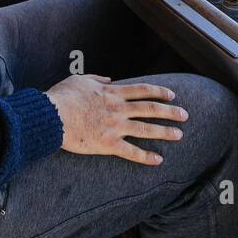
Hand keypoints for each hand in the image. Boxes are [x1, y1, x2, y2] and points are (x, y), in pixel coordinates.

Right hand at [46, 74, 188, 165]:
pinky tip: (158, 160)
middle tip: (185, 115)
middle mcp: (118, 109)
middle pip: (150, 108)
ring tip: (179, 135)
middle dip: (170, 112)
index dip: (159, 92)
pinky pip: (131, 152)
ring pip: (146, 129)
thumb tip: (110, 77)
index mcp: (112, 93)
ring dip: (164, 132)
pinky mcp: (107, 143)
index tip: (172, 95)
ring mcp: (115, 126)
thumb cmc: (62, 96)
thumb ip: (97, 78)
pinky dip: (145, 156)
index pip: (142, 91)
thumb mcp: (80, 79)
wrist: (52, 115)